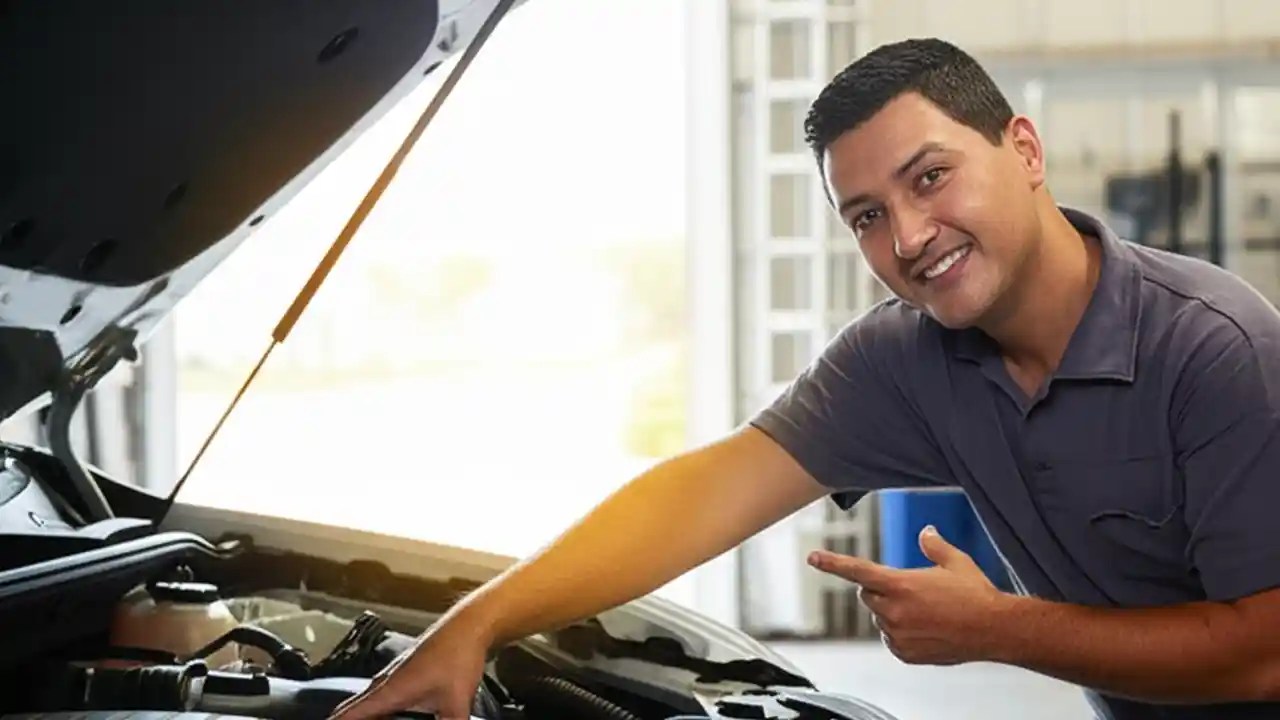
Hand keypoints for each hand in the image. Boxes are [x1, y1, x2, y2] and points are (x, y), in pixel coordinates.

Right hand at [327, 611, 490, 719]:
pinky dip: (374, 709)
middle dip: (344, 719)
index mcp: (390, 690)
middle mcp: (385, 682)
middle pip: (352, 709)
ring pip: (366, 702)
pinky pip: (379, 696)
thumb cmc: (458, 657)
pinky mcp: (405, 673)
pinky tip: (387, 714)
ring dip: (360, 714)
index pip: (349, 714)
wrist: (467, 627)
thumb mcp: (456, 702)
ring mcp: (393, 676)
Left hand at [807, 525, 1009, 665]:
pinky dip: (900, 634)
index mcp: (901, 584)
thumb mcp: (955, 561)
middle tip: (909, 590)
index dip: (833, 563)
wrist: (994, 630)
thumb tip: (925, 532)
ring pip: (879, 618)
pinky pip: (890, 640)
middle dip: (880, 590)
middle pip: (867, 595)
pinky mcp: (905, 654)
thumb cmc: (976, 593)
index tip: (813, 557)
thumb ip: (934, 545)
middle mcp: (894, 611)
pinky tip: (925, 629)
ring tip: (926, 612)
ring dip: (891, 612)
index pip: (858, 571)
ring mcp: (898, 635)